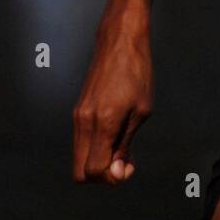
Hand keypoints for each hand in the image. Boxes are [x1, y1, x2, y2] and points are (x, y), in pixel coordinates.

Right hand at [72, 21, 153, 185]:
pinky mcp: (78, 110)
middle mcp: (84, 122)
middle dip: (103, 175)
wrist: (120, 42)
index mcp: (102, 123)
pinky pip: (82, 142)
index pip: (94, 171)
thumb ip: (125, 145)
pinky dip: (96, 148)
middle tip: (125, 162)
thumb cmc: (137, 72)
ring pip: (79, 158)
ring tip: (124, 147)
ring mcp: (78, 116)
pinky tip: (115, 136)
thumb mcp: (141, 112)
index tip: (129, 166)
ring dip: (100, 161)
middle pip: (80, 171)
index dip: (113, 177)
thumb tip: (116, 173)